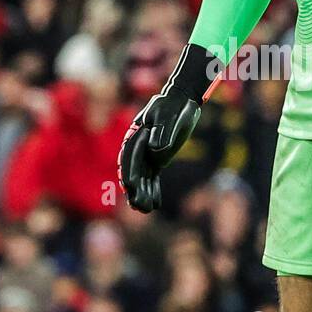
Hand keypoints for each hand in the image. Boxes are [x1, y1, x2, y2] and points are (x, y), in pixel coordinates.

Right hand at [117, 43, 219, 212]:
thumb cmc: (175, 106)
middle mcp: (138, 146)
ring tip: (146, 210)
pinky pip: (152, 176)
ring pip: (142, 177)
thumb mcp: (169, 116)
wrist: (182, 100)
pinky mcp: (157, 158)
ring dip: (143, 193)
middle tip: (139, 206)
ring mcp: (147, 153)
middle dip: (135, 190)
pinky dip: (153, 189)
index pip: (129, 157)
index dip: (129, 173)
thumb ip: (162, 132)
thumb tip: (155, 150)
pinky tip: (156, 203)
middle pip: (133, 170)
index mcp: (136, 134)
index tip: (130, 187)